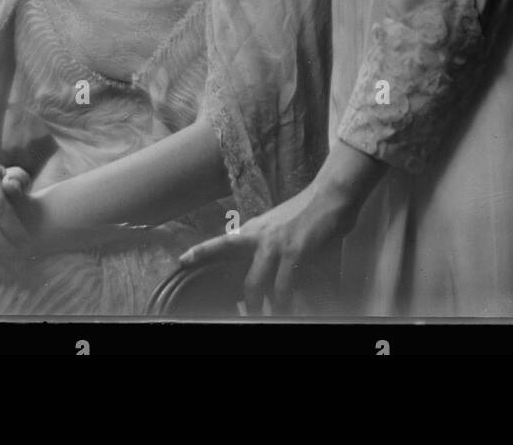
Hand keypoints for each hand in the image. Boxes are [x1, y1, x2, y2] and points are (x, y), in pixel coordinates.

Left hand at [178, 182, 353, 314]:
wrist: (330, 196)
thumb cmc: (307, 213)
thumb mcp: (279, 227)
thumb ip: (267, 247)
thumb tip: (265, 274)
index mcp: (254, 230)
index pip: (222, 242)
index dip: (201, 252)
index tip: (182, 260)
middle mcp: (260, 236)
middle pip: (235, 265)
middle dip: (241, 297)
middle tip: (244, 313)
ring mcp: (276, 244)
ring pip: (257, 284)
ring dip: (264, 306)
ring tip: (272, 316)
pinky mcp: (294, 251)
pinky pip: (284, 286)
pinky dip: (287, 301)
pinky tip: (291, 308)